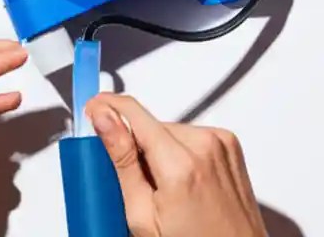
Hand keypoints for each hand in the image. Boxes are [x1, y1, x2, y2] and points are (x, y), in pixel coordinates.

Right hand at [86, 94, 266, 236]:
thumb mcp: (143, 216)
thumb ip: (122, 162)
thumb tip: (104, 121)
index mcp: (181, 164)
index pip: (133, 112)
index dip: (107, 107)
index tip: (92, 108)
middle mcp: (206, 146)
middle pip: (151, 125)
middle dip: (135, 146)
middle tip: (132, 183)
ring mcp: (223, 144)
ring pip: (170, 131)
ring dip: (158, 152)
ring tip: (163, 192)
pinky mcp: (231, 146)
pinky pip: (192, 138)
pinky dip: (180, 155)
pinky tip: (183, 185)